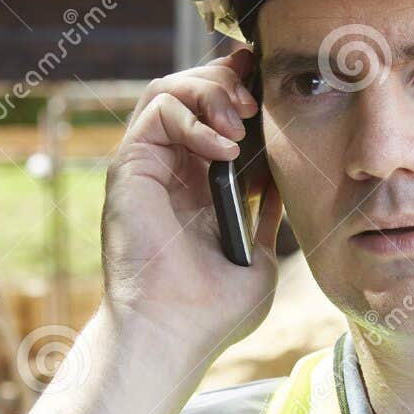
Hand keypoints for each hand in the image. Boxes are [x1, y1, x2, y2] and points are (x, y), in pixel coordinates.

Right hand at [101, 46, 283, 362]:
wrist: (177, 331)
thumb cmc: (216, 311)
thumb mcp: (261, 258)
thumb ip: (269, 218)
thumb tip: (282, 183)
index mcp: (202, 187)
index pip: (218, 119)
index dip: (242, 93)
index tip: (273, 88)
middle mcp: (173, 170)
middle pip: (194, 92)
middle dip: (229, 82)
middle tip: (256, 100)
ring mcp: (150, 165)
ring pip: (171, 89)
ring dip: (211, 91)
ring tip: (240, 119)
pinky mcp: (130, 165)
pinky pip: (157, 110)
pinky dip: (193, 116)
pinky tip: (223, 148)